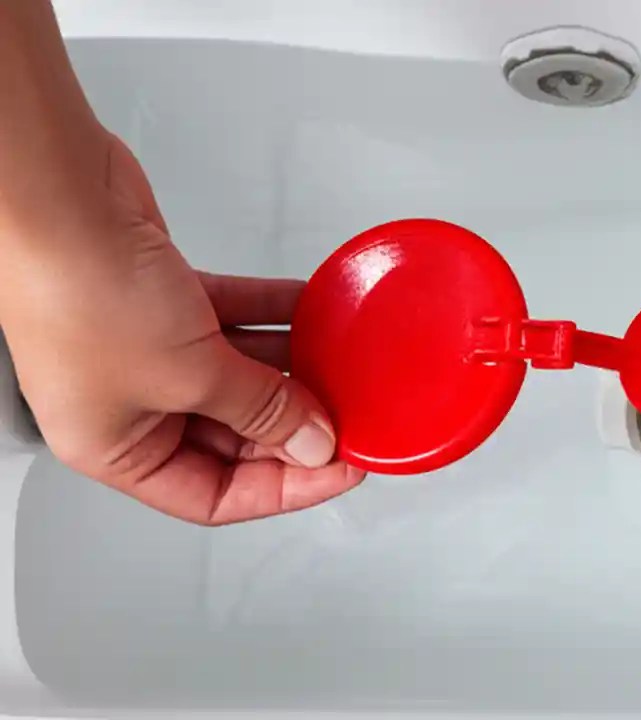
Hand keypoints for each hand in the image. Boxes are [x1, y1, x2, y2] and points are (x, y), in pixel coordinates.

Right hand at [0, 131, 363, 524]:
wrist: (55, 195)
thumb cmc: (82, 290)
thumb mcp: (192, 375)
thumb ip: (262, 411)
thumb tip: (312, 442)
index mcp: (115, 449)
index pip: (216, 497)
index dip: (285, 488)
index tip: (339, 466)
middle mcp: (127, 404)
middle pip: (232, 437)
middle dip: (294, 425)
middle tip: (350, 414)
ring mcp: (146, 350)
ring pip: (237, 374)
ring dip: (291, 368)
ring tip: (342, 365)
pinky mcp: (164, 300)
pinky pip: (233, 320)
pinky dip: (273, 314)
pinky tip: (314, 309)